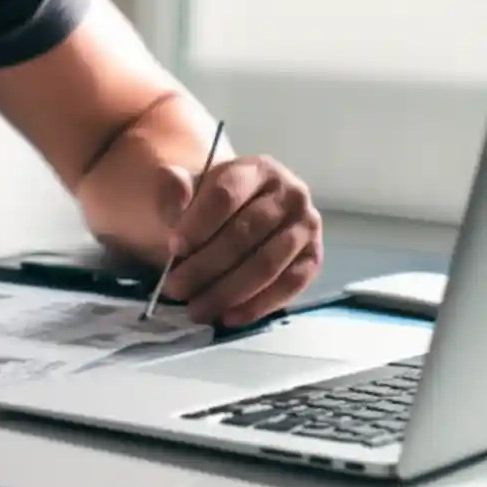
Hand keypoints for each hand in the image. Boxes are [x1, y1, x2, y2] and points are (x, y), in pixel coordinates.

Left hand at [157, 156, 322, 325]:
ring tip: (196, 309)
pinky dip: (257, 305)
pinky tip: (228, 317)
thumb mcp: (190, 190)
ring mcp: (306, 226)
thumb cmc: (213, 204)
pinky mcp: (313, 257)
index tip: (173, 248)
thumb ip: (174, 189)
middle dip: (205, 266)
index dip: (198, 224)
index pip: (225, 195)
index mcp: (256, 170)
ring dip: (227, 292)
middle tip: (175, 288)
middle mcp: (290, 194)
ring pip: (266, 264)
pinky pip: (288, 286)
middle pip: (244, 234)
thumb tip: (174, 200)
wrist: (243, 214)